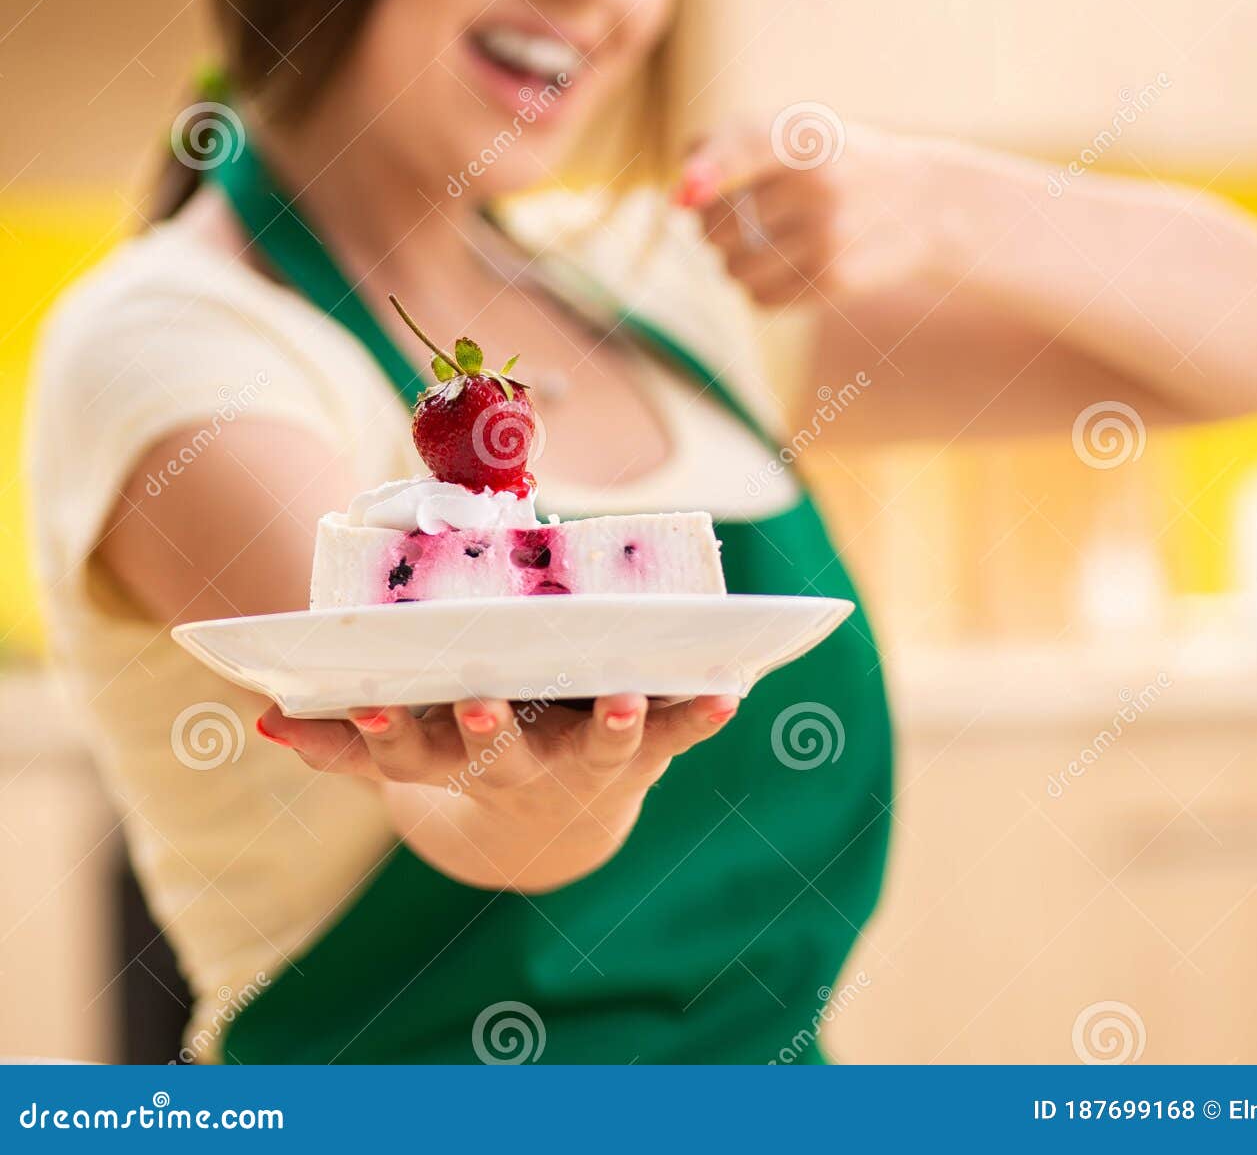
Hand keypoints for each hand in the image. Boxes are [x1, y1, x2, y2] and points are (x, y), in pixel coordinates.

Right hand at [257, 692, 740, 892]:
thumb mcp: (403, 757)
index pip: (406, 750)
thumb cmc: (467, 756)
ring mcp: (582, 766)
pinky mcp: (639, 756)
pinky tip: (731, 690)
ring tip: (619, 698)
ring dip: (607, 727)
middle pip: (498, 758)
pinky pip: (675, 737)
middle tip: (478, 701)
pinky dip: (700, 716)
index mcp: (452, 761)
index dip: (382, 733)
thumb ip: (341, 741)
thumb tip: (261, 718)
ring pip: (595, 752)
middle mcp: (517, 772)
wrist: (551, 831)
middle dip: (485, 731)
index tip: (365, 703)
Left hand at [675, 117, 967, 306]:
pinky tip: (781, 269)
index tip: (686, 194)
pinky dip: (757, 289)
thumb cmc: (836, 164)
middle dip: (711, 228)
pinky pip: (760, 297)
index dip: (709, 171)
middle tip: (734, 220)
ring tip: (758, 246)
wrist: (922, 204)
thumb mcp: (800, 132)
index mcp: (806, 134)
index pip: (747, 145)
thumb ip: (732, 144)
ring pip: (733, 267)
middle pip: (718, 222)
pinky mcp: (836, 279)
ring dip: (730, 264)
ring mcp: (829, 234)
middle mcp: (819, 183)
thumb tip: (680, 192)